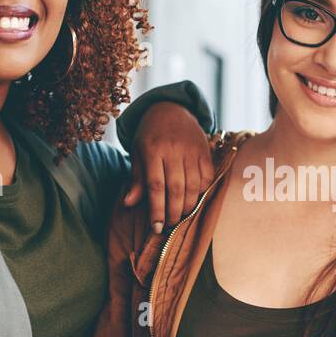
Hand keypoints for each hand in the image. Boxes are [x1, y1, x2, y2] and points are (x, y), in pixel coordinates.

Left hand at [123, 102, 213, 233]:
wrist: (171, 109)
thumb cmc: (150, 135)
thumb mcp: (138, 153)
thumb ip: (137, 179)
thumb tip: (128, 203)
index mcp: (152, 150)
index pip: (155, 186)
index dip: (156, 209)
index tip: (156, 227)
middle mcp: (173, 149)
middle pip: (176, 188)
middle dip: (173, 212)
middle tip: (170, 225)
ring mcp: (191, 149)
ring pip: (193, 185)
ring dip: (188, 205)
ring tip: (181, 216)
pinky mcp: (204, 150)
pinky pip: (207, 176)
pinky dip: (202, 191)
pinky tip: (194, 198)